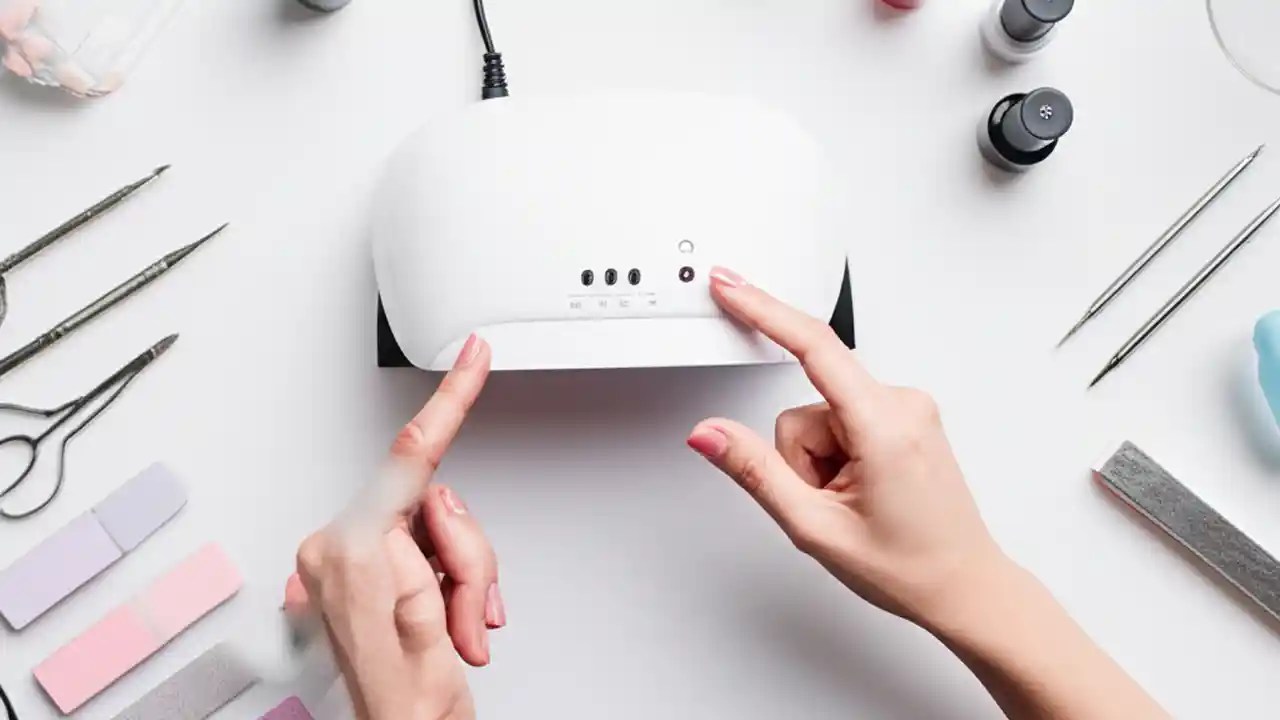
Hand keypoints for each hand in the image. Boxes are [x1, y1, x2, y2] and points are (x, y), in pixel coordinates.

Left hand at [290, 335, 504, 719]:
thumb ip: (434, 545)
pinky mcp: (376, 573)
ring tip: (456, 626)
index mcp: (345, 554)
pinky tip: (452, 622)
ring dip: (467, 581)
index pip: (408, 461)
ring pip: (446, 529)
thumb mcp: (431, 618)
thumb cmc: (407, 703)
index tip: (471, 360)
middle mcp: (339, 552)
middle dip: (466, 558)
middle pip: (439, 506)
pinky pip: (438, 550)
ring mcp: (356, 564)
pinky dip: (460, 586)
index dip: (448, 403)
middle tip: (462, 608)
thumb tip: (436, 503)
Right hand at [687, 267, 1004, 627]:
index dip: (763, 310)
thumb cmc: (909, 565)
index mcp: (885, 426)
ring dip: (819, 461)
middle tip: (827, 503)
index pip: (813, 348)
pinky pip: (843, 421)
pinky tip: (862, 489)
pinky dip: (838, 456)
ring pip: (821, 417)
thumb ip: (754, 471)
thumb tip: (710, 433)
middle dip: (800, 456)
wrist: (963, 586)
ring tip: (850, 502)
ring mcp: (908, 409)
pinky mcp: (905, 417)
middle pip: (806, 407)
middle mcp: (903, 404)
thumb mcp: (814, 527)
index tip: (731, 285)